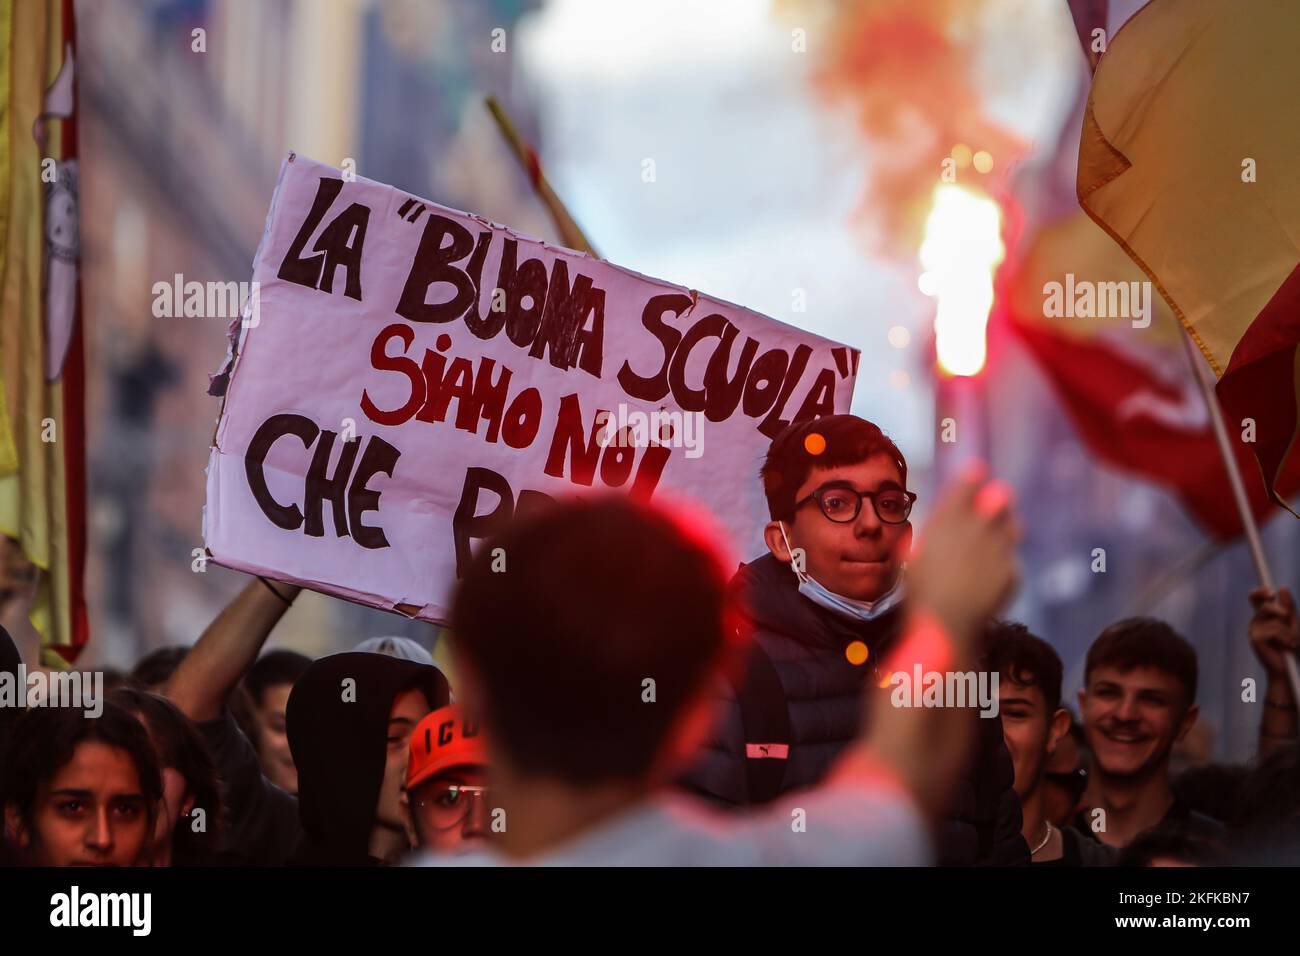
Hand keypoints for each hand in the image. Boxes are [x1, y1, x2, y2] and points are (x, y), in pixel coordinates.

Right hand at [906, 461, 1020, 646]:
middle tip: (995, 502)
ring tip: (993, 542)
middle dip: (997, 500)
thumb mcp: (915, 555)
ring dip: (1005, 529)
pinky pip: (1011, 560)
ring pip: (1012, 527)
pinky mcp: (1012, 571)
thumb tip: (941, 522)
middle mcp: (977, 529)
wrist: (945, 623)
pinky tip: (989, 578)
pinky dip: (1003, 565)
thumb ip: (933, 532)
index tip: (977, 469)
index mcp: (948, 520)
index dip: (972, 476)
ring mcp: (998, 550)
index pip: (967, 485)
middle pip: (999, 499)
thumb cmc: (920, 589)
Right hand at [1248, 586, 1298, 680]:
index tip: (1271, 592)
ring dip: (1289, 631)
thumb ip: (1288, 607)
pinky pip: (1275, 631)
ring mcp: (1254, 630)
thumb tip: (1282, 587)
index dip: (1260, 591)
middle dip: (1278, 610)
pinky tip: (1287, 647)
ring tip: (1292, 643)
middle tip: (1286, 616)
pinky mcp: (1256, 639)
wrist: (1290, 668)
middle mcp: (1257, 621)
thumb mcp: (1293, 624)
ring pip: (1274, 620)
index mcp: (1264, 616)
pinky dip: (1286, 639)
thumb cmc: (1292, 647)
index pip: (1256, 598)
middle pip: (1264, 605)